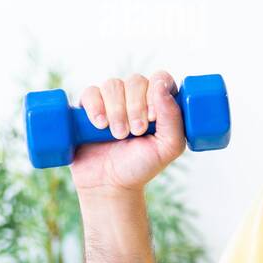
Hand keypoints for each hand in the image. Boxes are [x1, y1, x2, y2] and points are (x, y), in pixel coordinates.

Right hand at [71, 72, 186, 194]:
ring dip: (116, 111)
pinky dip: (95, 106)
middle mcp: (136, 98)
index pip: (161, 79)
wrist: (110, 183)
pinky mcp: (89, 107)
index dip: (156, 92)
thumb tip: (161, 87)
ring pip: (113, 85)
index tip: (152, 117)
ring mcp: (112, 101)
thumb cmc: (142, 165)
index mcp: (159, 103)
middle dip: (136, 107)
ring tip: (118, 135)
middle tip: (135, 132)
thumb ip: (173, 119)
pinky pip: (90, 92)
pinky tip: (99, 125)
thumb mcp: (168, 147)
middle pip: (136, 81)